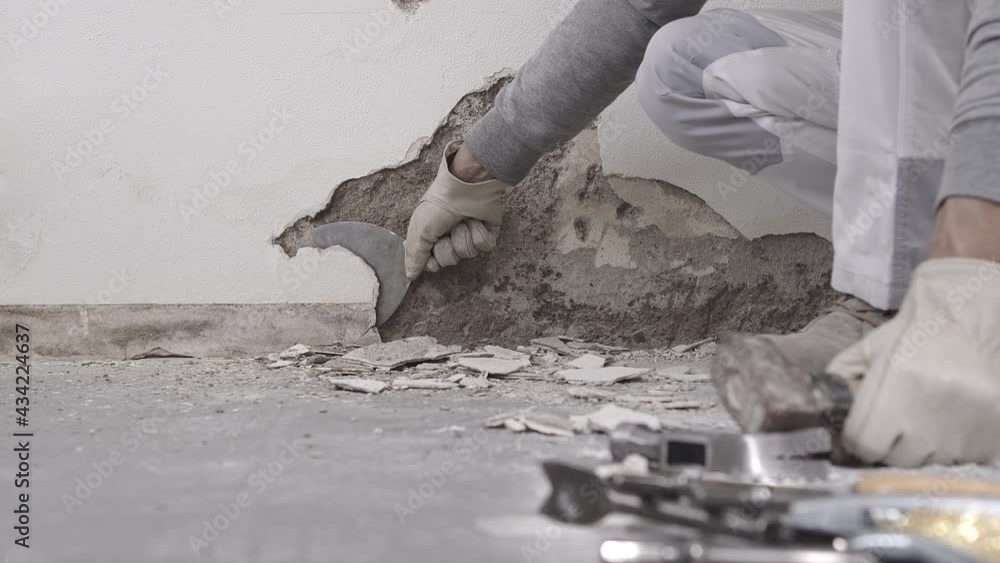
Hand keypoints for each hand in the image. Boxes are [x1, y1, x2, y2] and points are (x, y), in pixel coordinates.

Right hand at [404, 141, 507, 279]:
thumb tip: (410, 276)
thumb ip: (415, 255)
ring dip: (464, 237)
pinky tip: (476, 221)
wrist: (466, 186)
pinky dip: (479, 233)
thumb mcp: (420, 230)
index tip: (432, 253)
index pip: (433, 264)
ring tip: (462, 220)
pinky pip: (485, 246)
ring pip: (468, 254)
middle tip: (447, 230)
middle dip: (448, 246)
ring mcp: (470, 235)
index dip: (433, 262)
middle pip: (449, 260)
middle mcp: (451, 237)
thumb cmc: (439, 204)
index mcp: (432, 236)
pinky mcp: (488, 232)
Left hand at [826, 258, 999, 465]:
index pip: (863, 445)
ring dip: (925, 446)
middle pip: (895, 458)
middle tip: (898, 421)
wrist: (971, 320)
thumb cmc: (917, 334)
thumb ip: (841, 375)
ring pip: (930, 462)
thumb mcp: (869, 349)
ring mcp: (961, 437)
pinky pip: (965, 461)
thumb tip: (821, 405)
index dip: (857, 440)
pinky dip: (958, 448)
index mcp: (891, 399)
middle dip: (890, 444)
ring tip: (929, 417)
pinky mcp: (991, 442)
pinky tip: (956, 422)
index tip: (862, 432)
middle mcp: (925, 424)